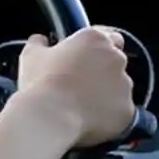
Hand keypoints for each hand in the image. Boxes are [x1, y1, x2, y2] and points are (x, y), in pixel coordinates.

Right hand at [16, 26, 134, 146]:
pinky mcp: (127, 110)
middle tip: (79, 84)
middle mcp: (115, 58)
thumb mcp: (31, 55)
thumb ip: (40, 43)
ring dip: (107, 94)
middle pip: (115, 63)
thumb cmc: (41, 83)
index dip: (97, 48)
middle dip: (102, 72)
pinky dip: (110, 117)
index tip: (86, 58)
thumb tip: (40, 41)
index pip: (109, 37)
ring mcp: (124, 85)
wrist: (49, 117)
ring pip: (120, 88)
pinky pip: (121, 112)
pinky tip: (91, 121)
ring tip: (82, 106)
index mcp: (95, 39)